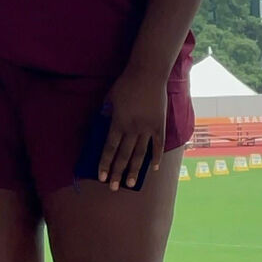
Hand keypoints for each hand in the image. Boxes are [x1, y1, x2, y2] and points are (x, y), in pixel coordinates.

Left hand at [97, 65, 166, 189]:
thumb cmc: (125, 84)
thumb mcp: (109, 99)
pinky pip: (158, 145)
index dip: (104, 163)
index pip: (109, 148)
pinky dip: (156, 156)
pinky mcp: (160, 125)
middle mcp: (132, 129)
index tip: (101, 177)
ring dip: (135, 170)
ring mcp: (148, 128)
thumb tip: (101, 128)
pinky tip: (154, 168)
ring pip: (140, 154)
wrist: (148, 74)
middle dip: (118, 173)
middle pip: (123, 155)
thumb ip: (106, 115)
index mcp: (118, 123)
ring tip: (131, 183)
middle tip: (114, 188)